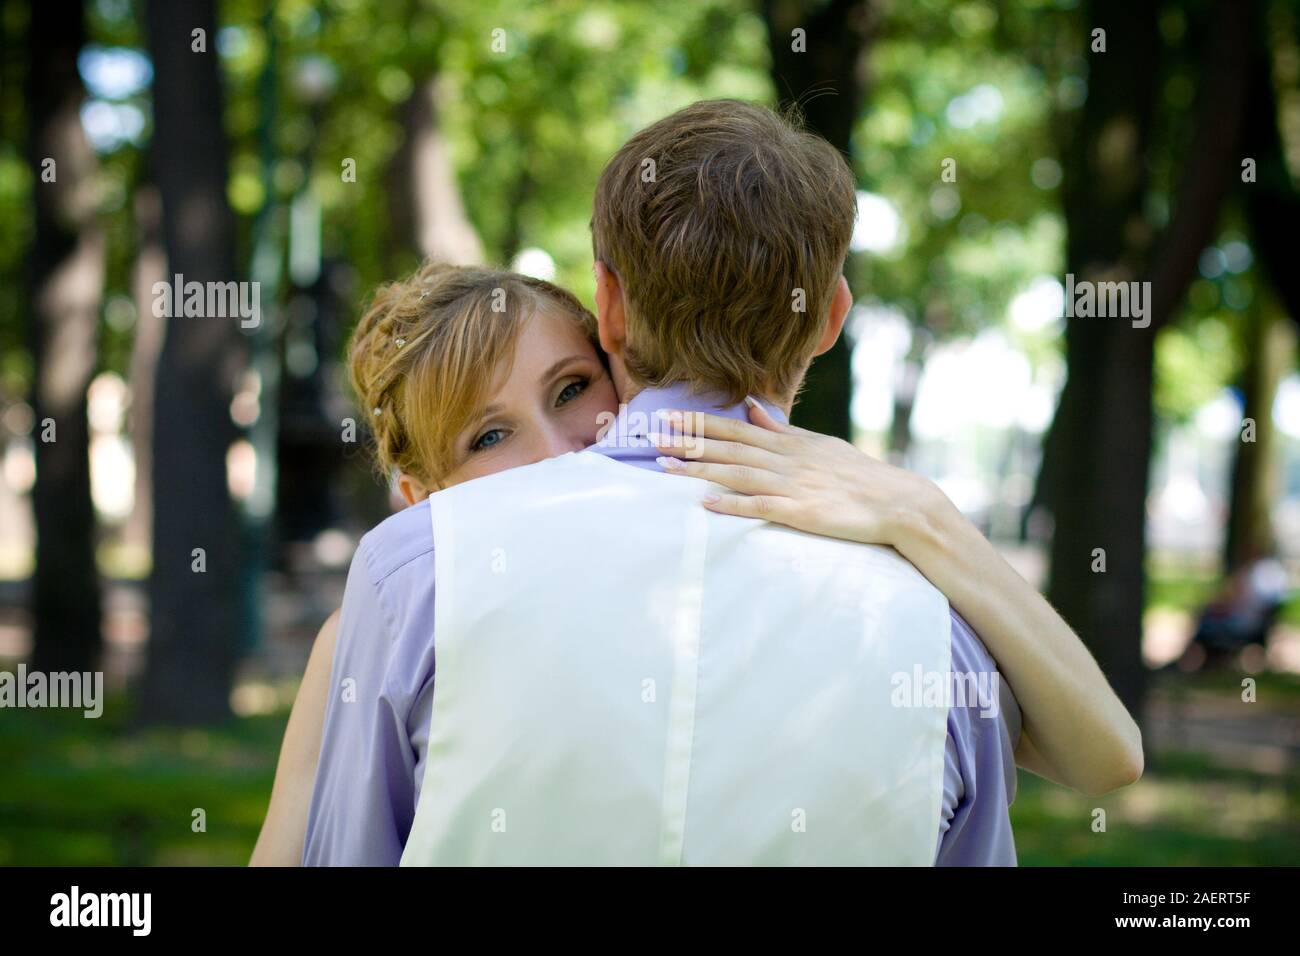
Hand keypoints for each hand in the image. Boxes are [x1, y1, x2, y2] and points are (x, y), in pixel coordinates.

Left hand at [650, 401, 951, 551]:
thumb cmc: (856, 475)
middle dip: (689, 441)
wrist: (897, 501)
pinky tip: (707, 504)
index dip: (701, 423)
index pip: (736, 428)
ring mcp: (793, 485)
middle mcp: (785, 460)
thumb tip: (753, 409)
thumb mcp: (817, 444)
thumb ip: (781, 430)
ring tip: (666, 467)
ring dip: (700, 470)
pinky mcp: (802, 511)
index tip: (668, 415)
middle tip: (653, 436)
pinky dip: (733, 505)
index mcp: (788, 443)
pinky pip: (762, 507)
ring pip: (737, 474)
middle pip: (729, 448)